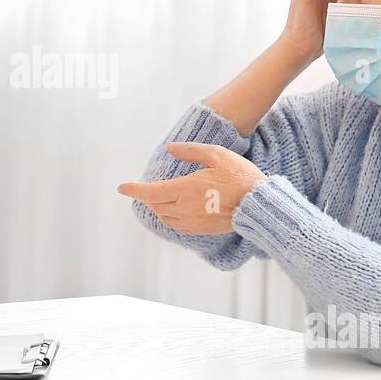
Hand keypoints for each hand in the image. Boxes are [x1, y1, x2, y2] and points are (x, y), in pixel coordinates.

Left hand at [117, 142, 265, 233]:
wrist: (259, 205)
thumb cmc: (240, 176)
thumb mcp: (216, 154)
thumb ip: (190, 151)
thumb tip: (171, 149)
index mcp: (185, 189)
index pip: (151, 192)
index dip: (134, 190)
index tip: (121, 188)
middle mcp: (185, 208)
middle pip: (155, 205)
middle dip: (147, 197)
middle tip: (145, 189)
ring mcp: (192, 222)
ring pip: (164, 217)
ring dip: (158, 207)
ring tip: (159, 198)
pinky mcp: (200, 230)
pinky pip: (176, 225)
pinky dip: (169, 217)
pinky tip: (175, 210)